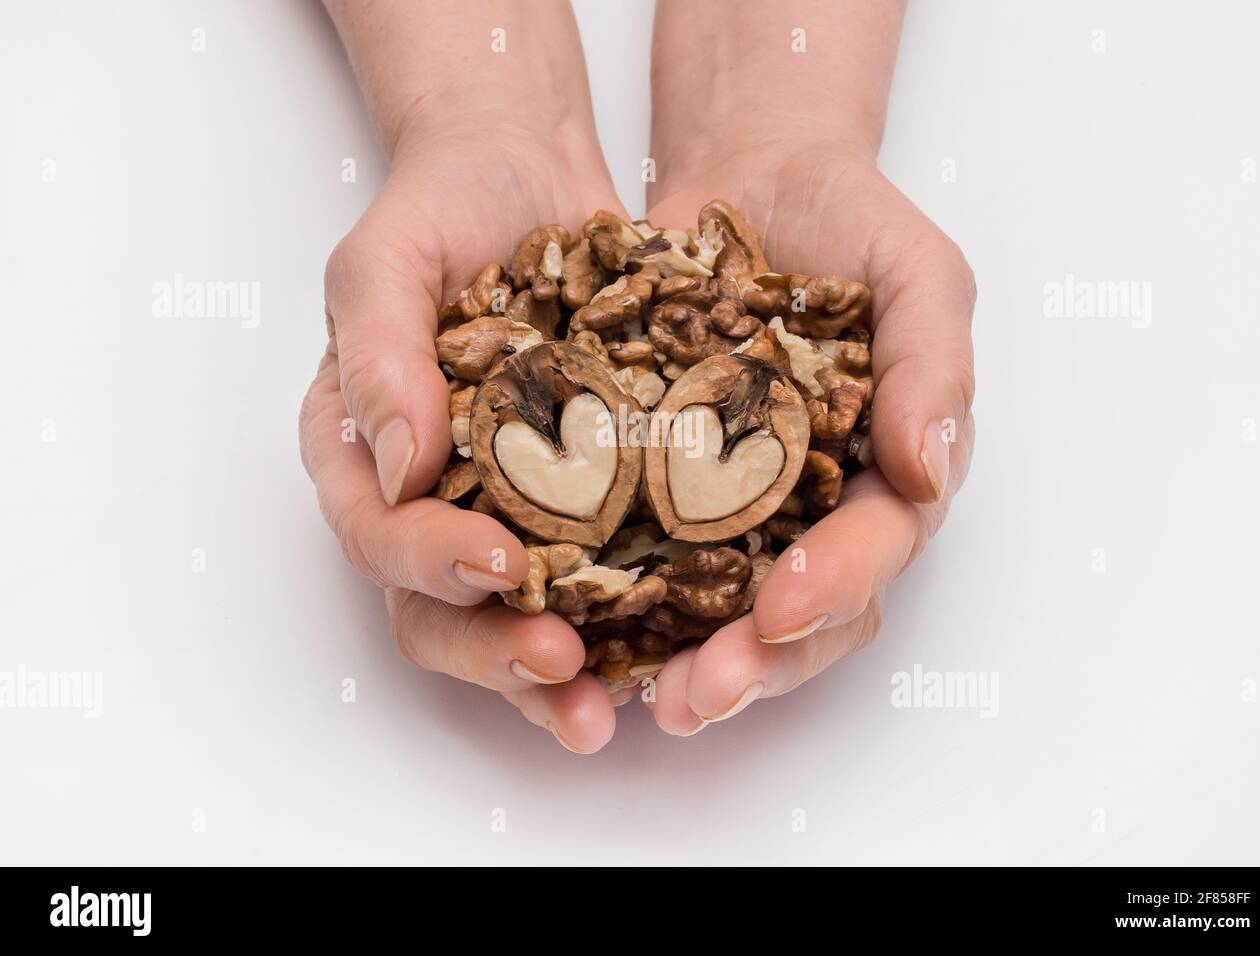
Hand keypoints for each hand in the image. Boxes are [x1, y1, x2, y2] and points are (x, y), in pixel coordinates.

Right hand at [303, 0, 633, 752]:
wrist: (526, 180)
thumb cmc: (439, 211)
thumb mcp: (385, 262)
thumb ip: (376, 354)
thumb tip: (396, 466)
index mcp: (365, 458)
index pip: (379, 537)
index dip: (431, 563)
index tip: (498, 564)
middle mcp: (433, 504)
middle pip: (443, 614)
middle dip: (498, 652)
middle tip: (565, 668)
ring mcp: (511, 510)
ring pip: (522, 619)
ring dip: (565, 671)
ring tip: (621, 702)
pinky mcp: (591, 502)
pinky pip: (607, 573)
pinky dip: (637, 616)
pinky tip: (683, 641)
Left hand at [642, 143, 976, 733]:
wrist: (749, 179)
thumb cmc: (850, 222)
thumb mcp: (917, 273)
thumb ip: (935, 365)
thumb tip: (929, 469)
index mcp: (883, 476)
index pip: (871, 551)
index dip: (832, 588)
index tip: (780, 612)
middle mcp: (809, 511)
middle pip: (795, 615)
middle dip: (754, 664)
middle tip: (697, 698)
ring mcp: (729, 507)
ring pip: (712, 609)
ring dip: (677, 659)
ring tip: (635, 695)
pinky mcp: (653, 486)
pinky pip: (634, 553)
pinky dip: (609, 596)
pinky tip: (568, 628)